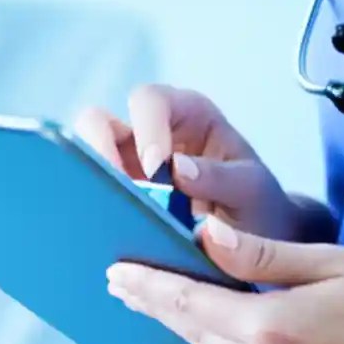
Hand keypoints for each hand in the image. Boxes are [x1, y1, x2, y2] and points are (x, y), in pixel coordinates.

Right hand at [74, 84, 302, 240]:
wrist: (258, 242)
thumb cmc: (258, 206)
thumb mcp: (252, 191)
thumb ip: (221, 178)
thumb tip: (177, 170)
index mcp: (186, 115)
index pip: (150, 101)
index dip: (146, 128)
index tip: (155, 168)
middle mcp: (148, 135)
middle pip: (97, 122)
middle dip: (98, 151)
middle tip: (112, 189)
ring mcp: (127, 167)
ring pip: (85, 158)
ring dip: (89, 183)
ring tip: (101, 212)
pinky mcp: (118, 198)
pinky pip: (92, 195)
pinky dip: (90, 208)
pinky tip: (100, 230)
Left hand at [106, 217, 343, 343]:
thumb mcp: (331, 262)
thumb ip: (261, 255)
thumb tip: (205, 237)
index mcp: (272, 331)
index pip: (189, 306)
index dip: (148, 287)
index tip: (115, 274)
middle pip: (200, 338)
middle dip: (164, 309)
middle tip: (127, 285)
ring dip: (206, 336)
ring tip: (178, 307)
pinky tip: (246, 342)